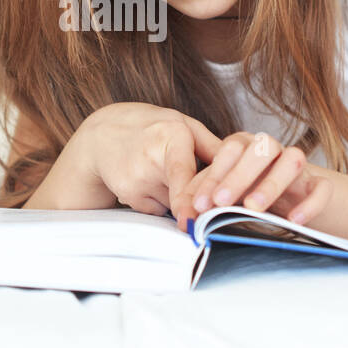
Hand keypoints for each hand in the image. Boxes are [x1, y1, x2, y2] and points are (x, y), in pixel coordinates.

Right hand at [75, 102, 223, 221]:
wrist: (102, 133)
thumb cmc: (151, 127)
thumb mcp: (182, 124)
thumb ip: (213, 146)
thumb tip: (245, 166)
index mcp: (171, 134)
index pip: (182, 172)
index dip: (188, 199)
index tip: (193, 221)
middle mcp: (151, 156)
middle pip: (182, 194)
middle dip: (192, 206)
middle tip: (196, 223)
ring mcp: (135, 177)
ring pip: (170, 204)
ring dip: (173, 198)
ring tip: (158, 173)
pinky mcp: (126, 192)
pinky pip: (155, 209)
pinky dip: (157, 201)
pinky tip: (146, 181)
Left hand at [178, 131, 331, 229]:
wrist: (293, 199)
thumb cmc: (249, 191)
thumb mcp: (225, 193)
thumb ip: (204, 199)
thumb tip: (185, 217)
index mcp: (247, 146)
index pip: (230, 150)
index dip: (214, 176)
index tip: (200, 204)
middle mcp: (274, 150)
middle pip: (262, 147)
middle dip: (239, 174)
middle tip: (221, 202)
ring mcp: (299, 166)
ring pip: (294, 160)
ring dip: (272, 183)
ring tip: (253, 208)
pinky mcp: (320, 185)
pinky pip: (322, 188)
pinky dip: (310, 203)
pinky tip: (294, 221)